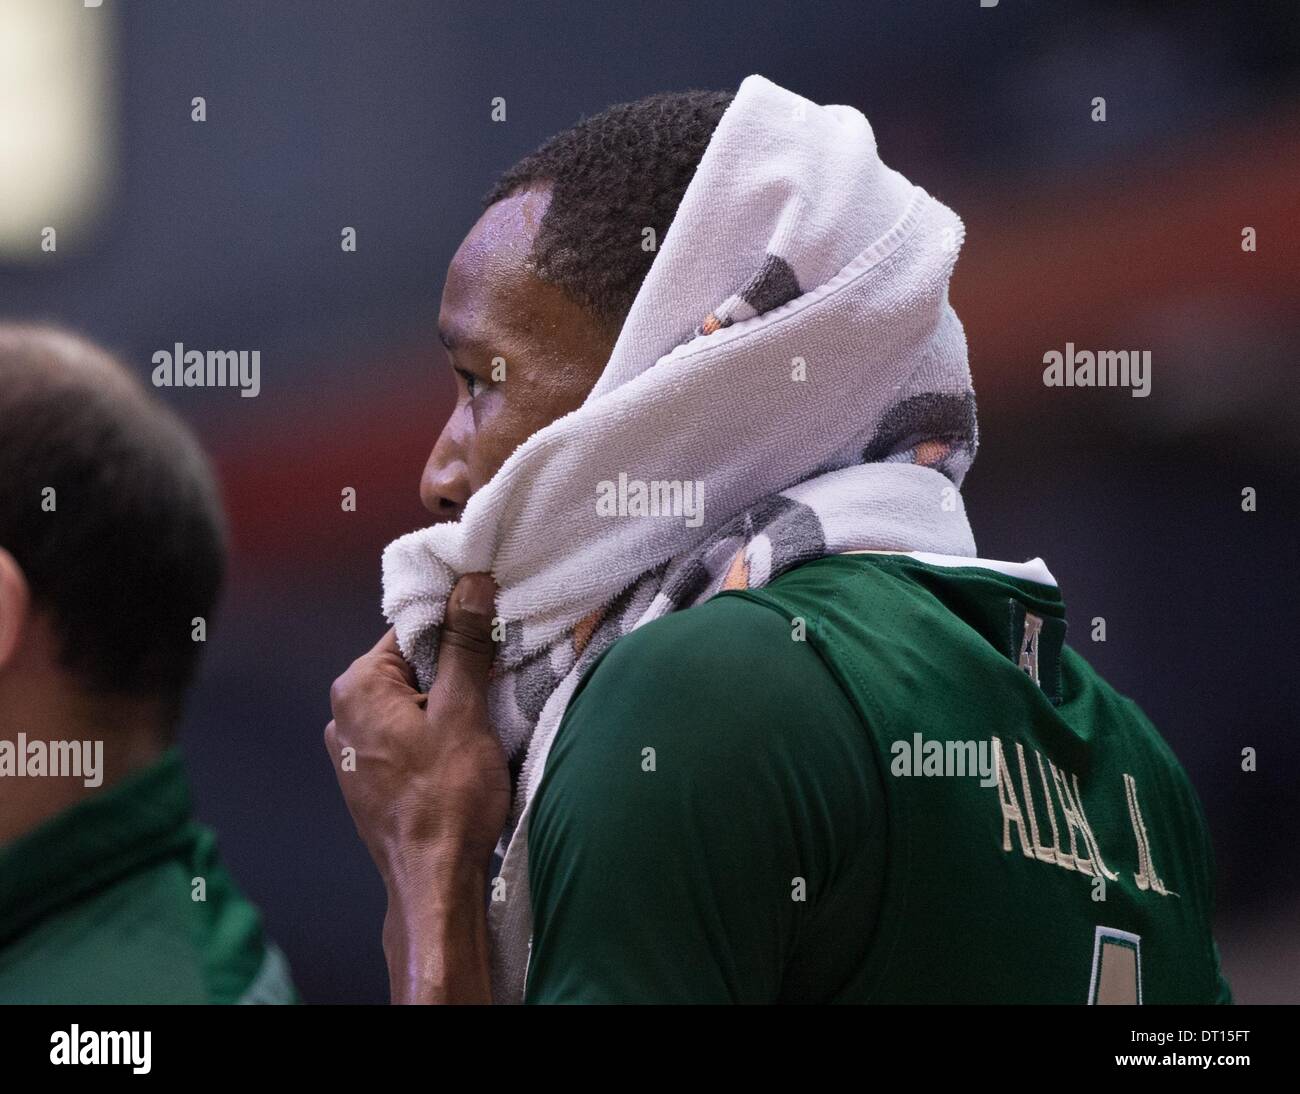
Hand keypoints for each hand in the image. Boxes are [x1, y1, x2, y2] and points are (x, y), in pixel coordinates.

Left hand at [325, 572, 507, 897]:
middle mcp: (345, 715)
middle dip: (457, 670)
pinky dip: (439, 733)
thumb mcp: (464, 709)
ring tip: (485, 722)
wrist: (434, 882)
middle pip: (412, 665)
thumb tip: (470, 583)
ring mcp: (355, 751)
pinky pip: (408, 735)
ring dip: (452, 704)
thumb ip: (464, 643)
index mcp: (358, 687)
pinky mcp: (372, 779)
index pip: (412, 629)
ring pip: (413, 702)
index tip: (495, 635)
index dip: (458, 629)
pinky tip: (467, 752)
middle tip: (498, 683)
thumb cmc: (447, 799)